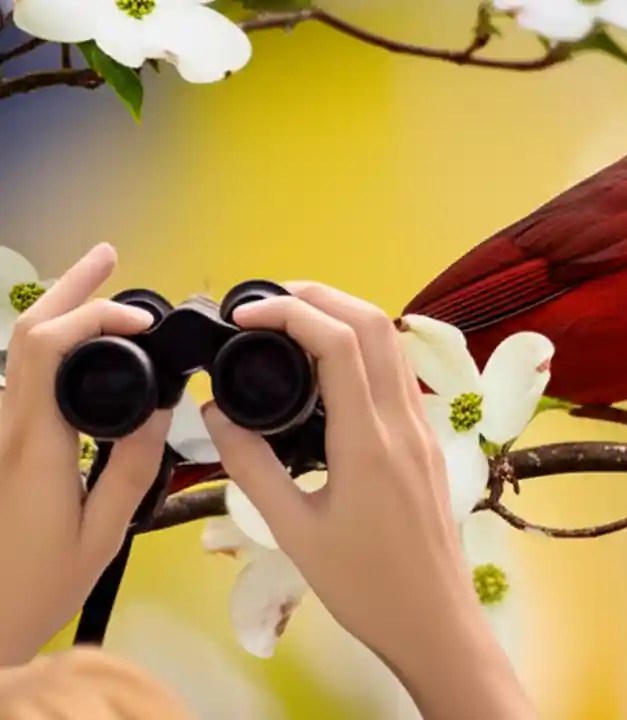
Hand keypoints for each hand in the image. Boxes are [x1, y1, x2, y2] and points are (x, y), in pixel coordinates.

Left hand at [0, 244, 172, 663]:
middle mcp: (5, 429)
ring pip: (16, 353)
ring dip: (55, 312)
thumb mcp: (103, 533)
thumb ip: (134, 467)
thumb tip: (163, 408)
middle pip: (26, 334)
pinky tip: (75, 349)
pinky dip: (48, 348)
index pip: (50, 349)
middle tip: (108, 256)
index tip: (143, 323)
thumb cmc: (38, 587)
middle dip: (69, 288)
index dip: (95, 316)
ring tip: (96, 289)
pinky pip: (18, 380)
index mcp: (34, 445)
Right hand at [201, 282, 533, 718]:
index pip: (339, 341)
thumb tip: (215, 413)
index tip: (244, 313)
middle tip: (265, 304)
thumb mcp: (293, 532)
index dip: (290, 309)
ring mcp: (423, 430)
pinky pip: (399, 374)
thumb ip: (250, 468)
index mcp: (369, 442)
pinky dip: (364, 350)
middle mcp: (404, 423)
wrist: (435, 621)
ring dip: (344, 317)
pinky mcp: (427, 442)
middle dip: (319, 296)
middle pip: (374, 323)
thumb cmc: (364, 586)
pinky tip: (328, 370)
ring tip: (290, 326)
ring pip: (393, 345)